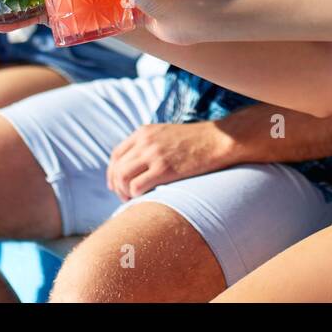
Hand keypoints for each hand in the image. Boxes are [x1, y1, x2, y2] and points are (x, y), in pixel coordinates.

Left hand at [106, 121, 235, 200]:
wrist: (219, 139)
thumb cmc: (197, 141)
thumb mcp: (167, 134)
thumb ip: (150, 144)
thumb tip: (138, 164)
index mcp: (144, 132)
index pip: (116, 154)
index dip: (112, 173)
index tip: (116, 185)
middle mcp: (145, 141)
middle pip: (117, 168)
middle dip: (116, 186)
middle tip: (124, 197)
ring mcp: (154, 154)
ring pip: (122, 178)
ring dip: (124, 193)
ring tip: (132, 200)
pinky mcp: (164, 169)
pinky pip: (137, 186)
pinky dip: (135, 196)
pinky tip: (144, 199)